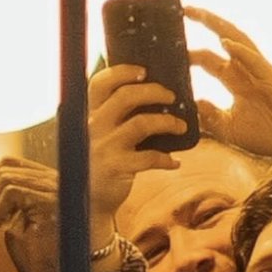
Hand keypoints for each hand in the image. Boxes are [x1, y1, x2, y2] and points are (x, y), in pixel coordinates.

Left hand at [0, 157, 58, 271]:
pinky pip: (12, 192)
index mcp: (49, 181)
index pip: (13, 163)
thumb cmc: (47, 251)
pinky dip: (0, 208)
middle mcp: (54, 180)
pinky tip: (1, 226)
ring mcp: (54, 187)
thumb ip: (7, 207)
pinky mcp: (50, 199)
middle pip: (6, 169)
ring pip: (6, 179)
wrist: (67, 271)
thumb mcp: (23, 222)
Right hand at [88, 63, 181, 219]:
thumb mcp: (102, 134)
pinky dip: (166, 159)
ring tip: (181, 126)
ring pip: (142, 123)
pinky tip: (175, 162)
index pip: (100, 83)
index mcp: (90, 114)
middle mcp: (94, 126)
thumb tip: (151, 94)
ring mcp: (105, 146)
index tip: (144, 72)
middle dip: (155, 91)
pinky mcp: (118, 167)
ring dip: (168, 122)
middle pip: (127, 96)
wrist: (90, 200)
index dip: (122, 72)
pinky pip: (149, 157)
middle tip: (172, 97)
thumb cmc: (103, 160)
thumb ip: (116, 116)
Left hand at [185, 7, 271, 163]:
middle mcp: (247, 71)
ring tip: (198, 13)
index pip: (210, 60)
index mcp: (237, 81)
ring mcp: (260, 72)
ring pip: (238, 40)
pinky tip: (225, 41)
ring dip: (218, 25)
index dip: (192, 53)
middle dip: (205, 23)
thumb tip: (192, 105)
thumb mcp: (232, 130)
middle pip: (223, 40)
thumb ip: (211, 118)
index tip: (172, 49)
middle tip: (183, 10)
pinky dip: (241, 51)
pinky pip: (256, 61)